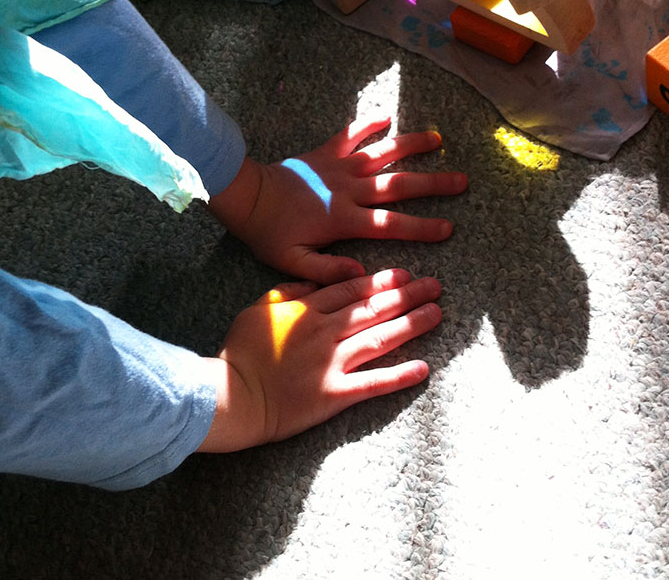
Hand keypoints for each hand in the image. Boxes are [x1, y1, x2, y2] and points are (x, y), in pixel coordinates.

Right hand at [197, 268, 441, 451]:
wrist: (232, 395)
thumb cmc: (241, 352)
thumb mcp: (260, 309)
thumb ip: (289, 292)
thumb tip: (315, 283)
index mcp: (308, 310)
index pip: (352, 290)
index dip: (381, 281)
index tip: (404, 273)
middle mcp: (325, 332)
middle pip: (373, 310)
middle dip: (407, 295)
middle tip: (434, 286)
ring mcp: (332, 364)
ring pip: (380, 339)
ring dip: (411, 325)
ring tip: (436, 314)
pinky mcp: (334, 395)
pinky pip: (373, 384)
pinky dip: (399, 376)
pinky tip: (424, 368)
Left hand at [208, 117, 467, 283]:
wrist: (247, 198)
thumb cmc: (270, 234)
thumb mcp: (294, 262)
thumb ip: (328, 270)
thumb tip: (364, 275)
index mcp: (344, 219)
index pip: (392, 225)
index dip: (422, 227)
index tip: (449, 228)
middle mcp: (348, 189)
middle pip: (398, 185)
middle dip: (433, 184)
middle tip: (461, 181)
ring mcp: (339, 166)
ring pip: (382, 153)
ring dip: (411, 145)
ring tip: (438, 140)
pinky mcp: (326, 152)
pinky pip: (350, 133)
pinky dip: (368, 123)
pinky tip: (387, 114)